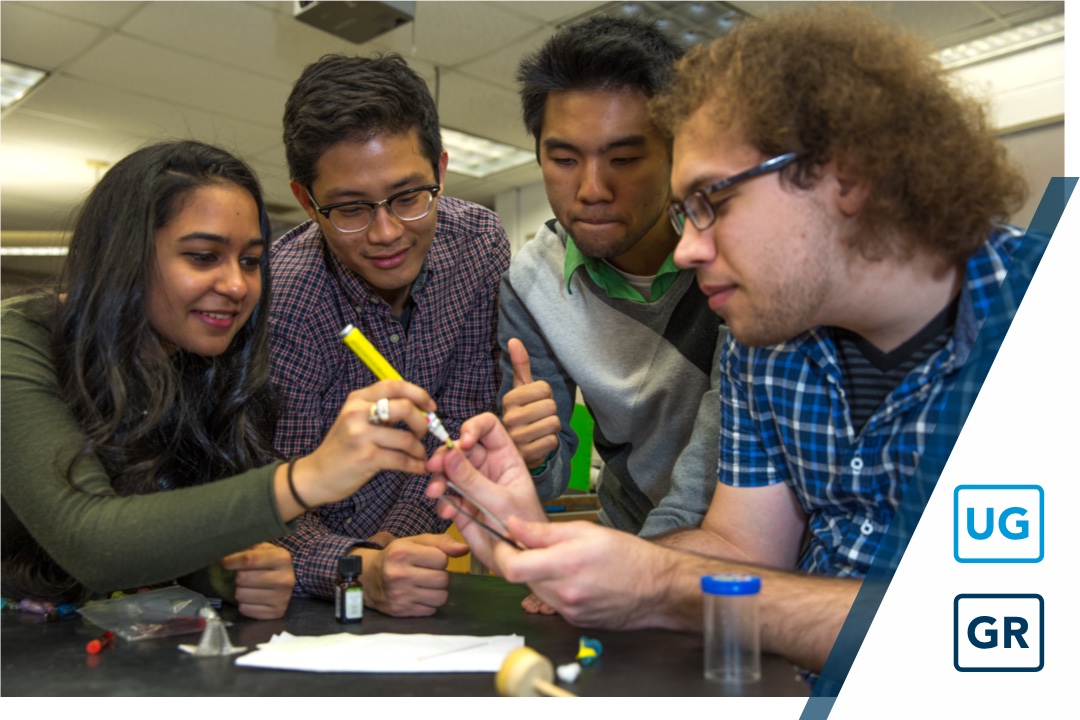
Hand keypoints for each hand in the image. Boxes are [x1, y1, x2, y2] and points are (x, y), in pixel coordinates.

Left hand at [220, 543, 295, 619]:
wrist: (286, 581)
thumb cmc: (269, 563)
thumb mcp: (262, 549)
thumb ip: (245, 549)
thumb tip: (223, 554)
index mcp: (281, 558)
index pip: (248, 560)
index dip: (231, 561)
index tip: (225, 562)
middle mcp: (285, 579)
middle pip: (243, 578)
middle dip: (238, 576)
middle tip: (243, 576)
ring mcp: (282, 598)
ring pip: (241, 595)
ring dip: (240, 591)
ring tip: (248, 587)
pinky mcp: (276, 613)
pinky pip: (245, 610)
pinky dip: (244, 604)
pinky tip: (252, 598)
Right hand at [289, 380, 435, 509]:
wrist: (316, 474)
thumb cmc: (343, 448)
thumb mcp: (357, 420)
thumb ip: (384, 412)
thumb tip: (420, 411)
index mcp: (357, 399)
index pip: (394, 385)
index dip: (418, 394)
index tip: (431, 407)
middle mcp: (357, 412)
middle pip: (405, 407)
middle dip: (422, 422)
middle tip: (424, 434)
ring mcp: (361, 435)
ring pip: (407, 438)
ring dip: (419, 449)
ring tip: (419, 455)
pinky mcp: (366, 457)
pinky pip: (402, 459)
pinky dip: (415, 465)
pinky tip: (417, 468)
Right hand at [357, 534, 468, 616]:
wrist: (369, 578)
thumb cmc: (397, 557)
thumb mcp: (416, 542)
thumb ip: (442, 542)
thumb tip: (465, 548)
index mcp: (402, 553)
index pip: (442, 559)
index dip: (440, 558)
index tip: (429, 558)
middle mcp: (398, 574)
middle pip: (443, 579)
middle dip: (439, 575)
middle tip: (426, 572)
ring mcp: (399, 595)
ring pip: (440, 597)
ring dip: (437, 591)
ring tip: (423, 584)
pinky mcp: (401, 611)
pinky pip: (431, 610)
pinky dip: (428, 603)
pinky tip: (417, 595)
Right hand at [425, 413, 546, 572]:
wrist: (520, 558)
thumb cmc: (524, 527)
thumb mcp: (500, 501)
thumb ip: (473, 479)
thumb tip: (450, 454)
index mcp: (505, 457)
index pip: (488, 427)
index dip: (472, 428)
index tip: (462, 442)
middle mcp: (487, 467)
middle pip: (460, 447)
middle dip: (445, 455)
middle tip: (435, 466)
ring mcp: (472, 485)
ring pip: (447, 470)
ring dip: (438, 479)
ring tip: (436, 492)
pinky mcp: (461, 504)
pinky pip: (445, 495)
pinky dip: (441, 501)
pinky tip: (448, 512)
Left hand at [494, 518, 676, 630]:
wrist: (657, 588)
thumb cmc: (629, 556)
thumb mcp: (586, 531)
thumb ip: (544, 531)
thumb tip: (513, 525)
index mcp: (566, 565)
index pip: (513, 567)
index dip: (500, 553)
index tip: (503, 541)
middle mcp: (564, 593)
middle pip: (521, 579)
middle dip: (521, 560)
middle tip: (534, 545)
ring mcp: (569, 611)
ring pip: (535, 590)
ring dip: (538, 574)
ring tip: (562, 561)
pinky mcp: (574, 620)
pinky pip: (551, 602)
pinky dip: (554, 588)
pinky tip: (574, 577)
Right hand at [500, 338, 559, 468]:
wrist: (514, 448)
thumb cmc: (520, 414)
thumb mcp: (519, 390)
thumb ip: (520, 365)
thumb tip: (514, 339)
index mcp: (509, 399)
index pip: (544, 388)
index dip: (545, 395)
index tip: (534, 401)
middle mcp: (510, 418)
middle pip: (551, 406)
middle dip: (549, 411)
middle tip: (537, 417)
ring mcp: (518, 438)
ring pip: (554, 423)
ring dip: (551, 427)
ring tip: (538, 428)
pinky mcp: (527, 454)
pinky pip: (553, 441)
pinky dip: (550, 441)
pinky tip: (538, 441)